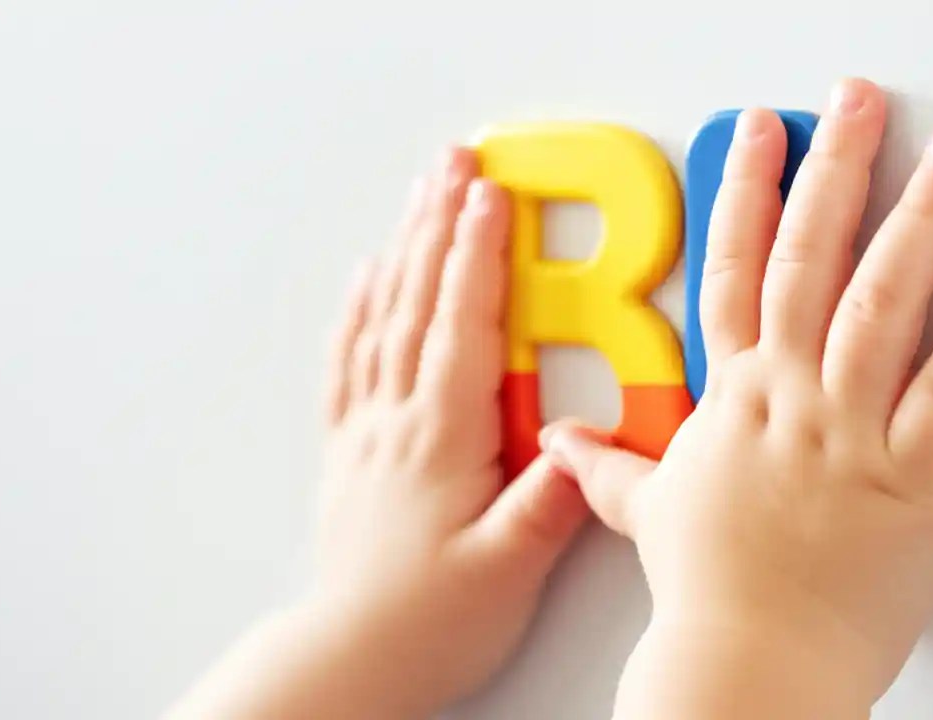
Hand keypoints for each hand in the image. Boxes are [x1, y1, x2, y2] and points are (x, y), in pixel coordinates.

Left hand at [311, 148, 588, 717]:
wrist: (350, 656)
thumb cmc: (430, 621)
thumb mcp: (506, 572)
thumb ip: (545, 505)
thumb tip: (584, 446)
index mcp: (441, 440)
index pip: (461, 328)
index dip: (476, 256)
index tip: (489, 197)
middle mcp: (397, 422)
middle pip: (417, 302)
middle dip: (438, 224)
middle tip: (453, 163)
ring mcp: (366, 431)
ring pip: (381, 319)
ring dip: (402, 250)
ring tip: (418, 195)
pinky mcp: (350, 450)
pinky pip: (347, 360)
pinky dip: (356, 310)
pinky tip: (365, 278)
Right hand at [540, 78, 932, 717]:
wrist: (749, 663)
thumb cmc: (708, 591)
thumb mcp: (651, 515)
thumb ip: (610, 467)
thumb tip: (561, 443)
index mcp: (733, 398)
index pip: (734, 274)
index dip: (748, 195)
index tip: (764, 133)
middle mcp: (787, 396)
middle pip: (809, 260)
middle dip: (835, 170)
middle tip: (860, 104)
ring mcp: (848, 429)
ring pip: (882, 300)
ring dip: (920, 218)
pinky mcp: (915, 472)